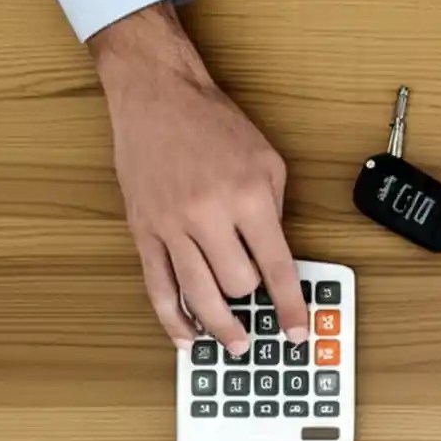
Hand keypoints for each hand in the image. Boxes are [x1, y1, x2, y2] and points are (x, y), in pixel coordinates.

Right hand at [89, 3, 306, 353]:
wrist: (157, 95)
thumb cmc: (215, 125)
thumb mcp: (267, 162)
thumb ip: (274, 212)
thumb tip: (272, 260)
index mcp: (248, 197)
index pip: (276, 268)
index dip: (290, 307)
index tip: (296, 334)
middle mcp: (208, 215)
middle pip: (237, 284)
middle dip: (252, 301)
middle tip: (260, 312)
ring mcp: (171, 225)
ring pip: (198, 294)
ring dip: (219, 327)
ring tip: (234, 345)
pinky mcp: (144, 230)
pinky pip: (158, 286)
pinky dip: (173, 318)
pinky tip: (186, 337)